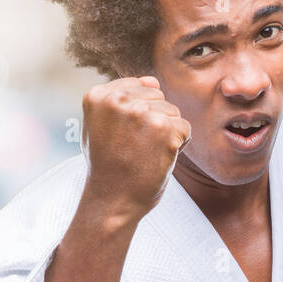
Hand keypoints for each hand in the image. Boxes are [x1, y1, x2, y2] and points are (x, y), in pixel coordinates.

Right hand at [79, 76, 190, 222]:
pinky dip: (177, 147)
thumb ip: (119, 100)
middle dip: (153, 122)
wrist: (112, 202)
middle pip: (157, 97)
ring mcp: (141, 113)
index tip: (119, 139)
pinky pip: (184, 129)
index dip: (135, 116)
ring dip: (165, 135)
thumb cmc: (107, 166)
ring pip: (173, 112)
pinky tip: (156, 160)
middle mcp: (117, 100)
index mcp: (98, 95)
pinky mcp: (164, 128)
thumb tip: (153, 80)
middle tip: (133, 148)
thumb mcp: (100, 127)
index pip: (138, 88)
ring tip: (143, 155)